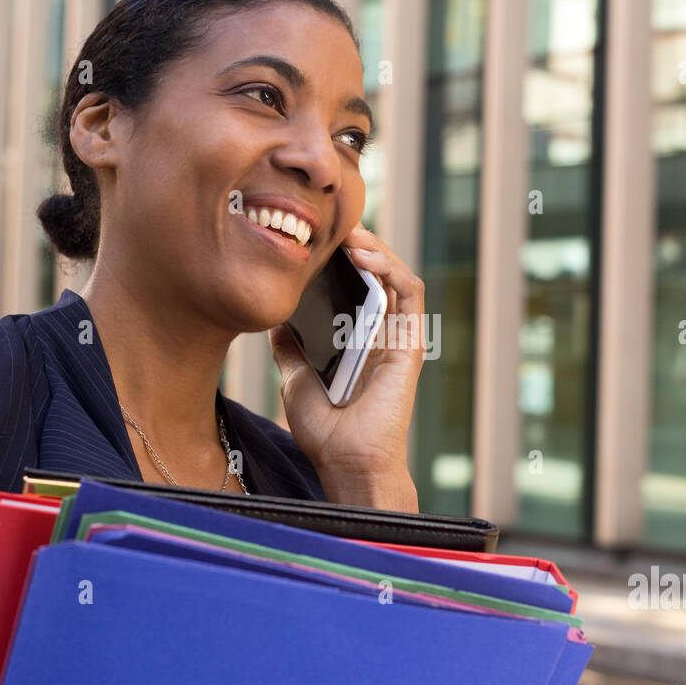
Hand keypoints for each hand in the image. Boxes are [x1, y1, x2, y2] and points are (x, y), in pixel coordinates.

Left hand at [268, 224, 424, 510]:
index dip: (341, 259)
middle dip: (357, 245)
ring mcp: (398, 337)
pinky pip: (410, 293)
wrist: (346, 461)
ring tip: (349, 231)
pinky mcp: (410, 342)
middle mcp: (382, 334)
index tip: (314, 237)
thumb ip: (290, 346)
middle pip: (377, 276)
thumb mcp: (295, 377)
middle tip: (330, 223)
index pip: (356, 287)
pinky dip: (391, 268)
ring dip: (375, 248)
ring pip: (397, 276)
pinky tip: (364, 255)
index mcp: (358, 340)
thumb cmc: (324, 430)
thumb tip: (276, 316)